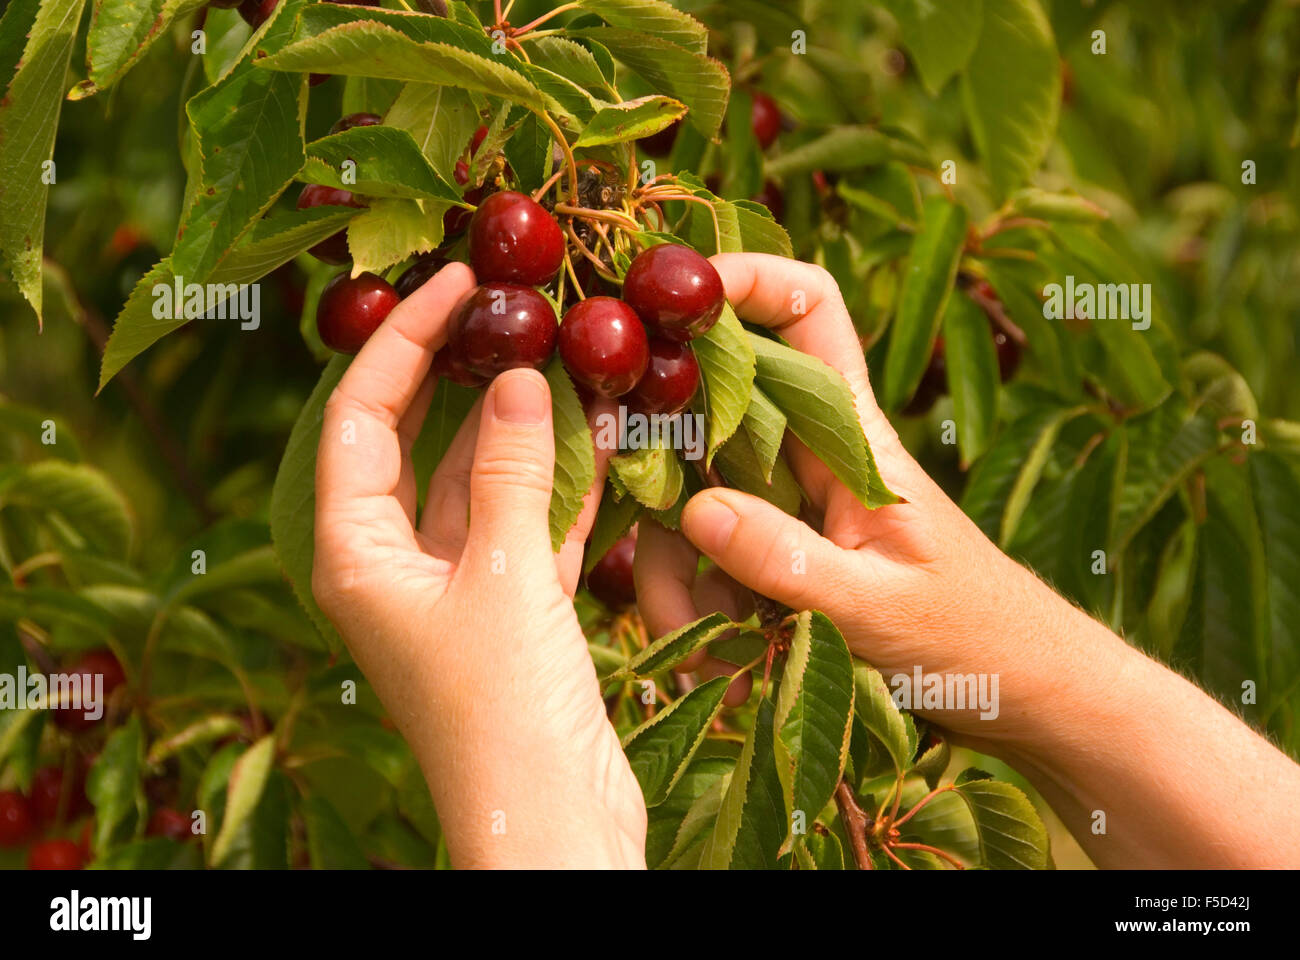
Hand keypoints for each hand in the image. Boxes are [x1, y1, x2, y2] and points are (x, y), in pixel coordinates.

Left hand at [311, 262, 645, 867]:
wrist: (554, 825)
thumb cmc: (503, 712)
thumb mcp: (503, 577)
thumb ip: (510, 472)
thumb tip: (517, 376)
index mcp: (356, 554)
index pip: (360, 418)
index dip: (401, 343)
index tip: (454, 283)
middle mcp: (395, 565)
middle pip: (419, 444)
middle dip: (462, 376)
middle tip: (509, 307)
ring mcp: (457, 588)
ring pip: (485, 483)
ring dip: (525, 427)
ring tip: (567, 354)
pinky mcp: (513, 612)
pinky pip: (531, 526)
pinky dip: (563, 484)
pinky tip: (605, 432)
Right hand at [635, 252, 1104, 745]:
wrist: (1018, 687)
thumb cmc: (973, 633)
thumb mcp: (877, 606)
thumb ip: (786, 562)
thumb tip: (695, 510)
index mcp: (855, 434)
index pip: (810, 310)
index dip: (750, 276)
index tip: (679, 291)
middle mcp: (811, 452)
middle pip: (707, 416)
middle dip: (661, 486)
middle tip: (651, 562)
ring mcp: (785, 502)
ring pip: (691, 503)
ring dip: (677, 583)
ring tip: (706, 658)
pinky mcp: (772, 552)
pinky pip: (706, 563)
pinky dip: (700, 616)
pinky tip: (725, 671)